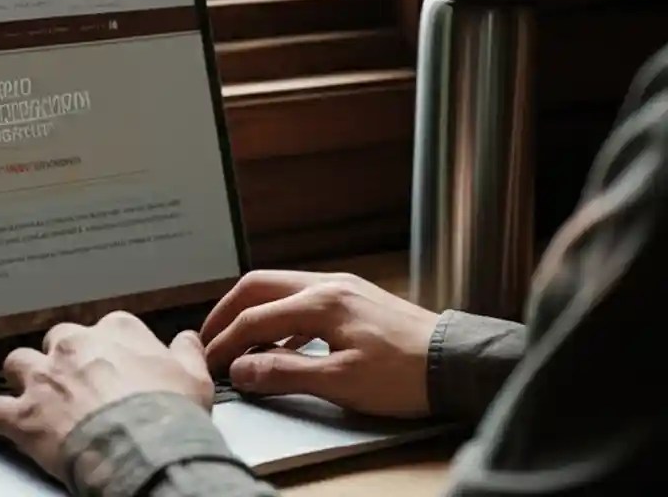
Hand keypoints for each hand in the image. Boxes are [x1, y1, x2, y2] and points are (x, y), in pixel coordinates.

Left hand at [0, 311, 212, 478]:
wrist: (143, 449)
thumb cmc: (170, 416)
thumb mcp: (195, 378)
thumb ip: (186, 353)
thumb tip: (185, 340)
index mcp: (116, 332)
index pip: (105, 328)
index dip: (106, 349)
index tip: (112, 364)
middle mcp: (74, 346)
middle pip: (56, 340)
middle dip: (61, 359)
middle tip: (75, 383)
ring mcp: (45, 378)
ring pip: (18, 363)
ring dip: (23, 379)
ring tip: (32, 395)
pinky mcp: (24, 414)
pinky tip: (0, 422)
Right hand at [199, 271, 440, 417]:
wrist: (459, 363)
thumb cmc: (404, 374)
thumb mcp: (340, 382)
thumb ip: (284, 373)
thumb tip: (240, 369)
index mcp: (320, 302)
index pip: (255, 318)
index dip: (226, 342)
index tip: (209, 364)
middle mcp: (327, 284)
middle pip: (258, 287)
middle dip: (227, 313)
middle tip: (209, 340)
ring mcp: (342, 287)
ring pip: (279, 288)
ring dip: (252, 312)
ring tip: (237, 341)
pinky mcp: (355, 298)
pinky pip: (301, 299)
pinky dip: (279, 317)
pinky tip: (279, 344)